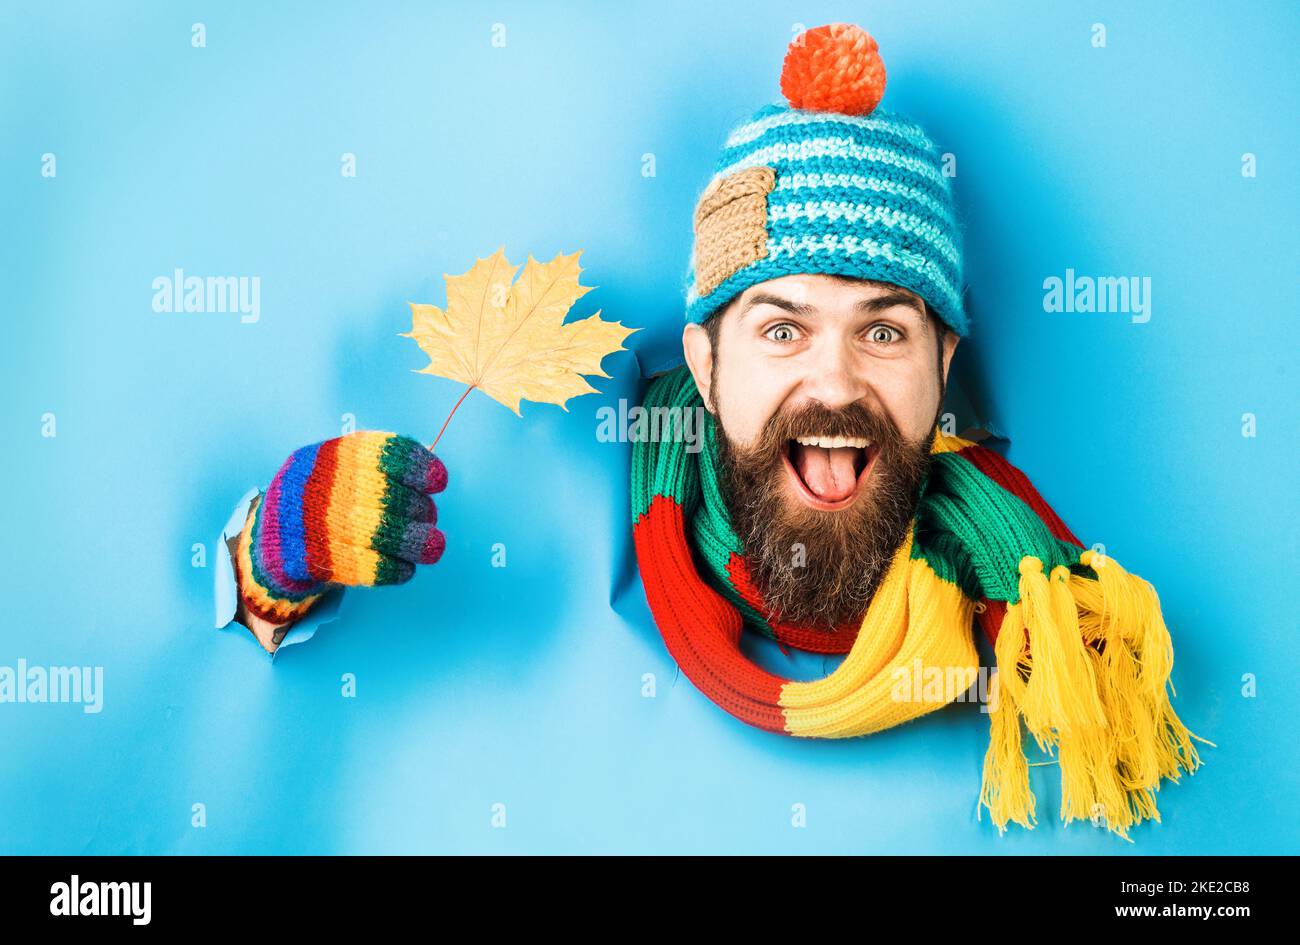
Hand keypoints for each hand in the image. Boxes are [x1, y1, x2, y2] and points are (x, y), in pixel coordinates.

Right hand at [233, 431, 447, 638]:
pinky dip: (394, 568)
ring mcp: (314, 523)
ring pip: (380, 532)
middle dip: (419, 510)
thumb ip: (379, 469)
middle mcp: (320, 485)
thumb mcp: (338, 471)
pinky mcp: (313, 559)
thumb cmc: (319, 502)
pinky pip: (366, 566)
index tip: (438, 481)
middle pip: (387, 496)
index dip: (417, 467)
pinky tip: (406, 568)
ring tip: (435, 546)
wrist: (269, 544)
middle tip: (429, 519)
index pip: (382, 453)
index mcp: (329, 456)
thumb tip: (433, 477)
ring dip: (416, 542)